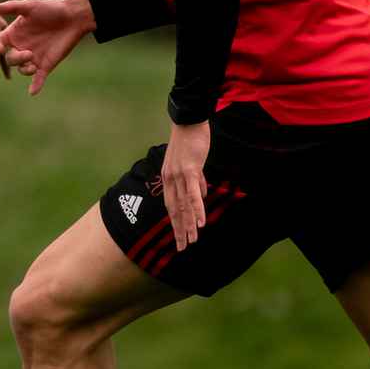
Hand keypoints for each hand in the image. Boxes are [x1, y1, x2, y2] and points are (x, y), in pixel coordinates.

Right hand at [0, 0, 93, 95]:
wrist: (72, 17)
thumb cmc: (50, 8)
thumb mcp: (29, 6)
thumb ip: (11, 7)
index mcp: (13, 34)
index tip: (0, 49)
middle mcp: (20, 47)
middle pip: (9, 59)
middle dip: (16, 59)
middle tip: (28, 53)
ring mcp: (33, 58)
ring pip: (21, 70)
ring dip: (24, 70)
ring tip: (32, 65)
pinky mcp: (45, 65)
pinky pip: (38, 79)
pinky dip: (35, 86)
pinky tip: (33, 91)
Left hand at [161, 120, 209, 250]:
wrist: (189, 120)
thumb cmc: (191, 139)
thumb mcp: (192, 162)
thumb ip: (196, 179)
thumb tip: (201, 195)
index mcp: (169, 177)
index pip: (171, 205)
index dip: (175, 222)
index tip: (179, 236)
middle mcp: (170, 179)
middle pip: (174, 210)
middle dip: (179, 230)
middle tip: (182, 248)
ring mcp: (178, 175)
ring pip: (183, 206)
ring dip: (188, 225)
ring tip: (192, 241)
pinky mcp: (189, 170)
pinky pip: (192, 194)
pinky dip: (196, 209)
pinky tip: (201, 223)